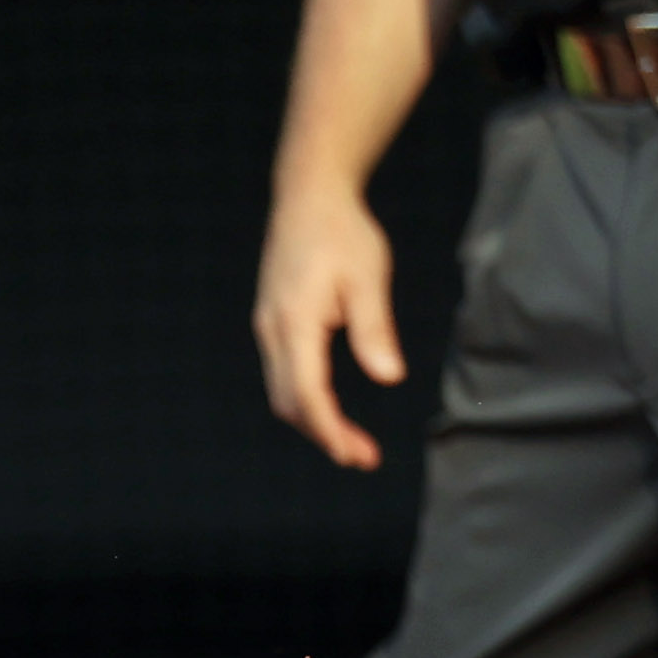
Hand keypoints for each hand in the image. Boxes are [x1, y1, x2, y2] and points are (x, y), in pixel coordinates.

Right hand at [255, 178, 403, 469]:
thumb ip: (375, 329)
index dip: (330, 429)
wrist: (306, 199)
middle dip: (324, 435)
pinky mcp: (272, 326)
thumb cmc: (343, 233)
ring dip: (315, 422)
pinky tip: (332, 408)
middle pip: (290, 403)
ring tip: (351, 440)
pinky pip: (283, 376)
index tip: (356, 455)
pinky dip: (307, 401)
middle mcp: (272, 333)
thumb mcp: (369, 277)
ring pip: (283, 394)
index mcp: (295, 323)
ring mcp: (267, 330)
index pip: (307, 393)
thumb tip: (390, 378)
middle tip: (363, 458)